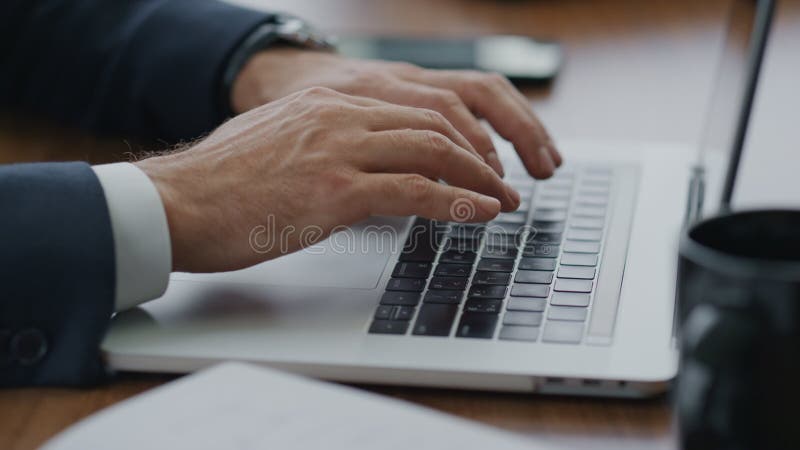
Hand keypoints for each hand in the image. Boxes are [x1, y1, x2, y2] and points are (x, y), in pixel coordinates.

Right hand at [136, 87, 519, 272]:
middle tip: (501, 181)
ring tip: (503, 201)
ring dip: (478, 179)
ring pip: (434, 151)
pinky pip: (415, 191)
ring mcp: (340, 150)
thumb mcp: (277, 142)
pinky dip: (457, 203)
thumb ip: (321, 142)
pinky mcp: (336, 191)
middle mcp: (340, 116)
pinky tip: (480, 214)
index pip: (414, 107)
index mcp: (329, 103)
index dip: (456, 134)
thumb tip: (351, 163)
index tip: (476, 160)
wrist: (177, 202)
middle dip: (478, 155)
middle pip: (434, 123)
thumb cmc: (219, 183)